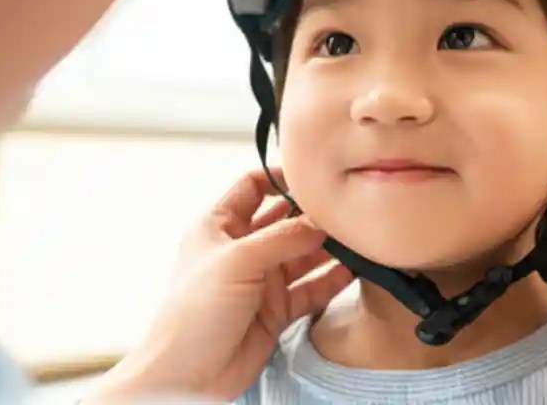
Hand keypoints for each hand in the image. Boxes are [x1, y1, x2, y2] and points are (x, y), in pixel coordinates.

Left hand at [82, 169, 353, 403]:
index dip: (279, 176)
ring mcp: (260, 281)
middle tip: (346, 207)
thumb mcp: (237, 261)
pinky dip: (332, 279)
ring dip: (328, 247)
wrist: (187, 374)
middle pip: (284, 220)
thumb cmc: (192, 314)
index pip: (251, 186)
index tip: (313, 173)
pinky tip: (354, 270)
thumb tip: (319, 223)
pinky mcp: (276, 310)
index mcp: (218, 227)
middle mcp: (241, 250)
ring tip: (359, 236)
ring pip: (303, 255)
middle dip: (313, 214)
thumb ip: (282, 238)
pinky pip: (311, 288)